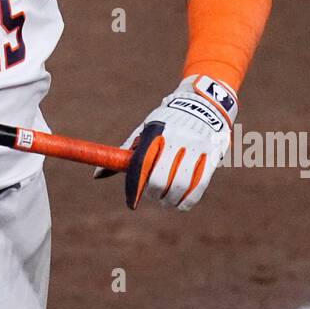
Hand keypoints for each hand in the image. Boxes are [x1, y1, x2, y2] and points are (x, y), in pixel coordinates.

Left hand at [94, 75, 237, 209]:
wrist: (203, 103)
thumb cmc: (167, 121)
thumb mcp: (146, 129)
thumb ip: (126, 152)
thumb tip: (98, 176)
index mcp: (155, 132)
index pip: (141, 164)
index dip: (135, 187)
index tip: (131, 203)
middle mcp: (175, 139)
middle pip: (161, 178)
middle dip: (154, 192)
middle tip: (152, 195)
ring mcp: (196, 147)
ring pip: (180, 185)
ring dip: (170, 199)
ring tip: (165, 201)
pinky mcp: (211, 155)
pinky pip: (199, 186)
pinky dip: (188, 200)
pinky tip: (180, 204)